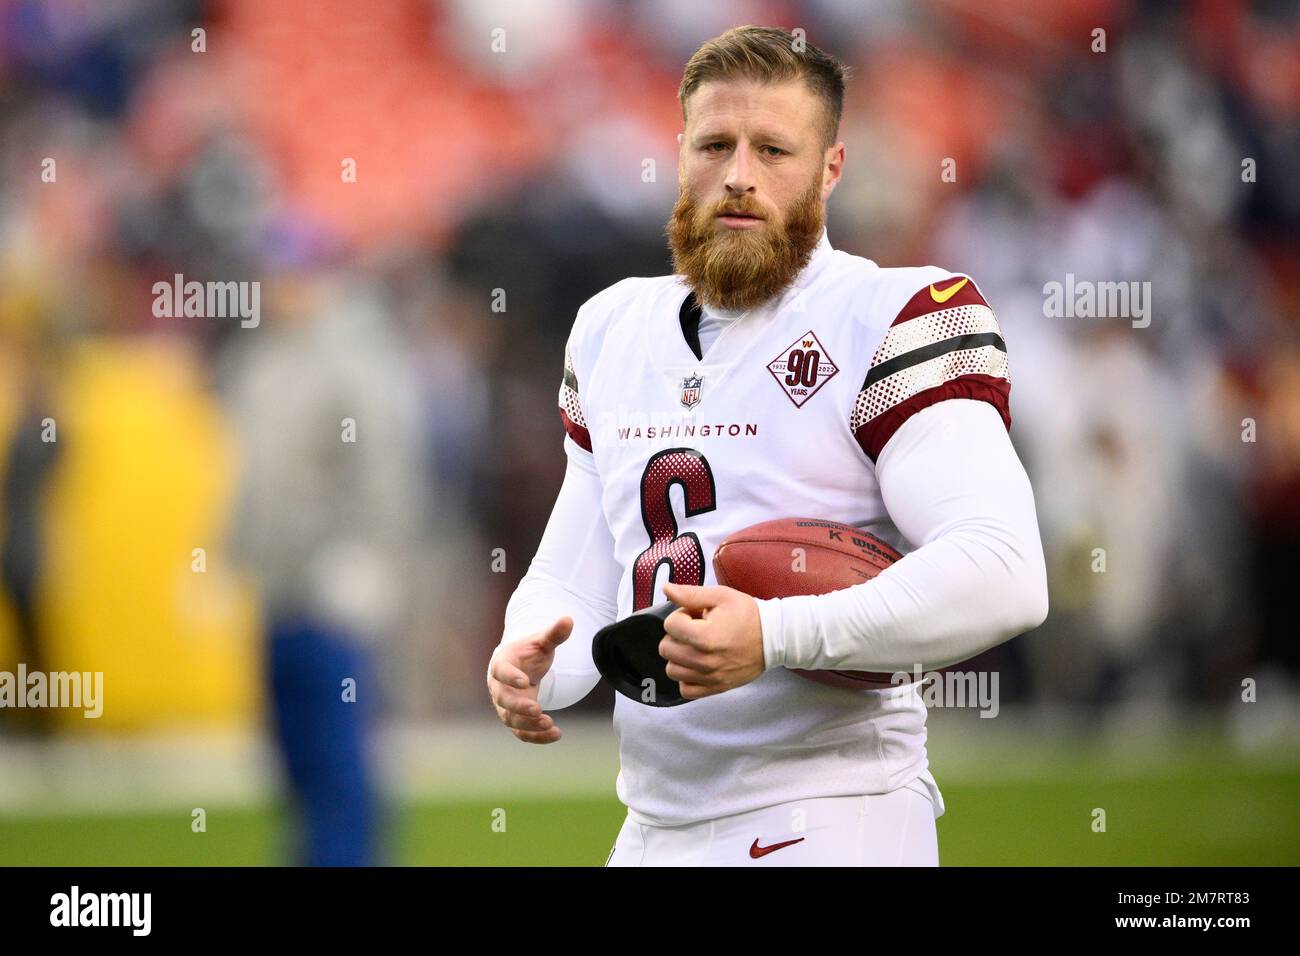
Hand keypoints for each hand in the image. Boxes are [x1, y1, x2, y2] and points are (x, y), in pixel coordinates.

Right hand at [487, 617, 571, 743]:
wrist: (521, 668)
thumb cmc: (528, 653)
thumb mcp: (541, 642)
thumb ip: (553, 634)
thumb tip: (569, 619)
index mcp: (502, 665)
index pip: (501, 671)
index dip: (511, 677)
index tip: (526, 681)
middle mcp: (499, 688)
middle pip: (503, 700)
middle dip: (519, 707)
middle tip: (538, 710)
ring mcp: (505, 706)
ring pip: (511, 720)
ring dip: (529, 725)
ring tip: (549, 724)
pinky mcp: (515, 719)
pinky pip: (521, 732)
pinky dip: (536, 736)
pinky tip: (556, 734)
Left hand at [660, 583, 764, 699]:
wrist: (774, 637)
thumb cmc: (748, 615)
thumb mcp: (720, 596)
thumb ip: (690, 594)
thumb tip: (666, 588)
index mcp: (705, 636)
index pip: (669, 625)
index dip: (681, 615)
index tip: (696, 615)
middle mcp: (705, 661)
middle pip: (666, 649)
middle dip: (676, 635)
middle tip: (694, 629)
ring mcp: (711, 677)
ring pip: (672, 670)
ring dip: (678, 656)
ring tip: (694, 646)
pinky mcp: (716, 687)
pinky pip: (685, 690)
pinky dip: (686, 677)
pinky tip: (696, 664)